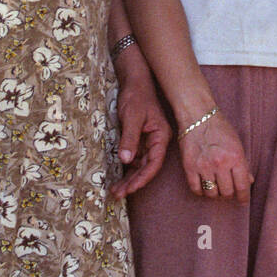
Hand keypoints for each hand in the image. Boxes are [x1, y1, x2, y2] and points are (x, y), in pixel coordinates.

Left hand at [109, 79, 171, 198]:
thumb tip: (125, 161)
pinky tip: (117, 178)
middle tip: (118, 194)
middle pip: (147, 168)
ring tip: (115, 191)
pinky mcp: (139, 140)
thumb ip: (129, 138)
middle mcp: (156, 142)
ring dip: (129, 178)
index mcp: (160, 136)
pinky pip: (134, 159)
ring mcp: (147, 142)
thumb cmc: (136, 96)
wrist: (134, 82)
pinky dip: (126, 169)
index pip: (154, 163)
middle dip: (133, 182)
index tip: (130, 189)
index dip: (142, 179)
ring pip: (140, 166)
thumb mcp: (132, 117)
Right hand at [177, 112, 252, 203]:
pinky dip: (201, 191)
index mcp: (236, 157)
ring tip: (216, 186)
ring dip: (215, 193)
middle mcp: (220, 163)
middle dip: (229, 194)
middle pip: (227, 192)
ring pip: (211, 193)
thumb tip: (249, 182)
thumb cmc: (220, 128)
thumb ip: (243, 164)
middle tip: (228, 189)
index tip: (242, 200)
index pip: (242, 186)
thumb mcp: (237, 144)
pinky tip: (204, 186)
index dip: (243, 197)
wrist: (198, 116)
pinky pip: (196, 189)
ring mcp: (204, 166)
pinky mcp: (189, 167)